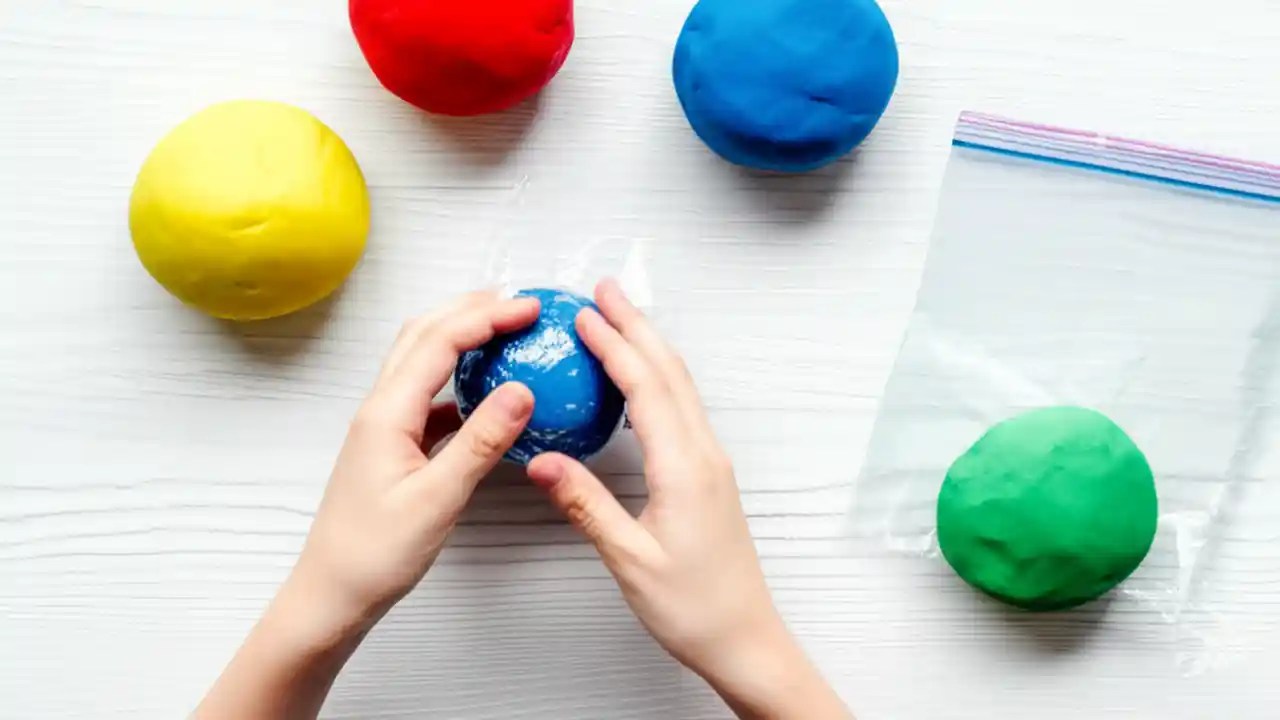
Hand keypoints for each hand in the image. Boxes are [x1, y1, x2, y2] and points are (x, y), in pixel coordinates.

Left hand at [195, 291, 539, 719]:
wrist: (332, 595)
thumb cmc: (375, 554)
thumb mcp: (438, 498)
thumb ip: (482, 441)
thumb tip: (521, 390)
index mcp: (387, 413)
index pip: (440, 341)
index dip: (487, 317)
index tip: (529, 309)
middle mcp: (380, 409)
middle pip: (423, 334)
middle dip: (470, 309)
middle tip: (519, 304)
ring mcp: (384, 426)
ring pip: (421, 360)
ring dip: (460, 335)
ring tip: (504, 331)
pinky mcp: (393, 446)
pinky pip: (427, 395)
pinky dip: (457, 378)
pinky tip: (485, 393)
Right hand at [526, 281, 850, 719]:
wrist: (745, 637)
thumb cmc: (695, 607)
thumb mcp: (630, 559)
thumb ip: (585, 505)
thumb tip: (542, 462)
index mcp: (685, 468)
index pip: (646, 388)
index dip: (614, 346)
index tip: (585, 315)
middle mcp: (705, 455)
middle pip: (669, 372)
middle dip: (637, 325)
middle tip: (606, 290)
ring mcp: (712, 462)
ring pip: (680, 386)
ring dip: (650, 346)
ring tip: (620, 318)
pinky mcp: (709, 475)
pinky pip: (683, 408)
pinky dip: (658, 378)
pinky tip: (640, 380)